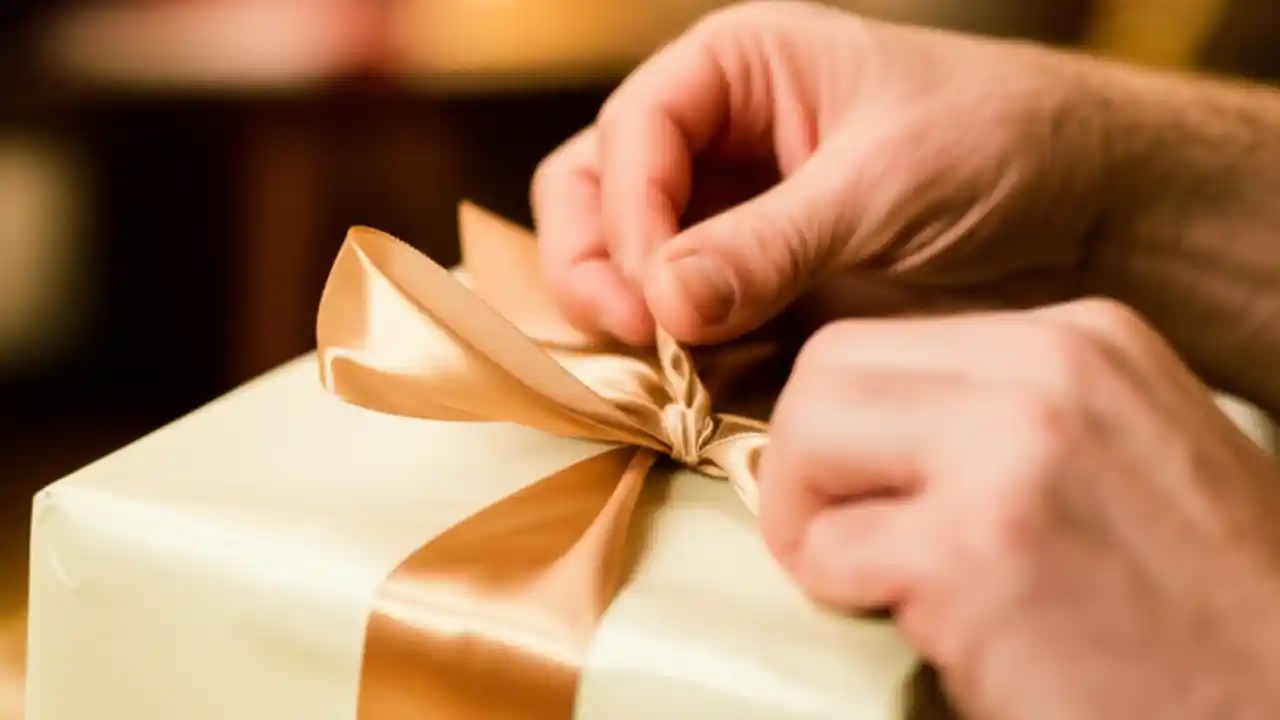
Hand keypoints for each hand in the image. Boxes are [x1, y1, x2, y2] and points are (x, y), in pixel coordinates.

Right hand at [532, 1, 1109, 345]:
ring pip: (624, 257)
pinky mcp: (755, 282)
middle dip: (598, 261)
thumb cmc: (999, 145)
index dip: (627, 213)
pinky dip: (672, 351)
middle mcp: (717, 137)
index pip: (634, 131)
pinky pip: (680, 314)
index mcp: (738, 69)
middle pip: (596, 189)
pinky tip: (698, 385)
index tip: (652, 291)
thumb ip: (769, 243)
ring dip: (624, 312)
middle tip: (637, 334)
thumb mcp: (882, 185)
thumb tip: (663, 300)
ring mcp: (731, 214)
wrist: (1088, 208)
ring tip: (666, 367)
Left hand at [759, 299, 1279, 719]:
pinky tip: (916, 624)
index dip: (850, 425)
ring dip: (806, 517)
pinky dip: (839, 593)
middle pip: (829, 371)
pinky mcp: (973, 551)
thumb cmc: (1198, 604)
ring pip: (806, 434)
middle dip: (805, 459)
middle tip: (834, 534)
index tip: (863, 487)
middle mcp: (1049, 371)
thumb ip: (1004, 415)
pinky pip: (827, 549)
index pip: (890, 343)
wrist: (1279, 703)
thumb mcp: (1121, 452)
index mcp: (1084, 339)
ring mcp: (1012, 453)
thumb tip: (873, 427)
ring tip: (865, 576)